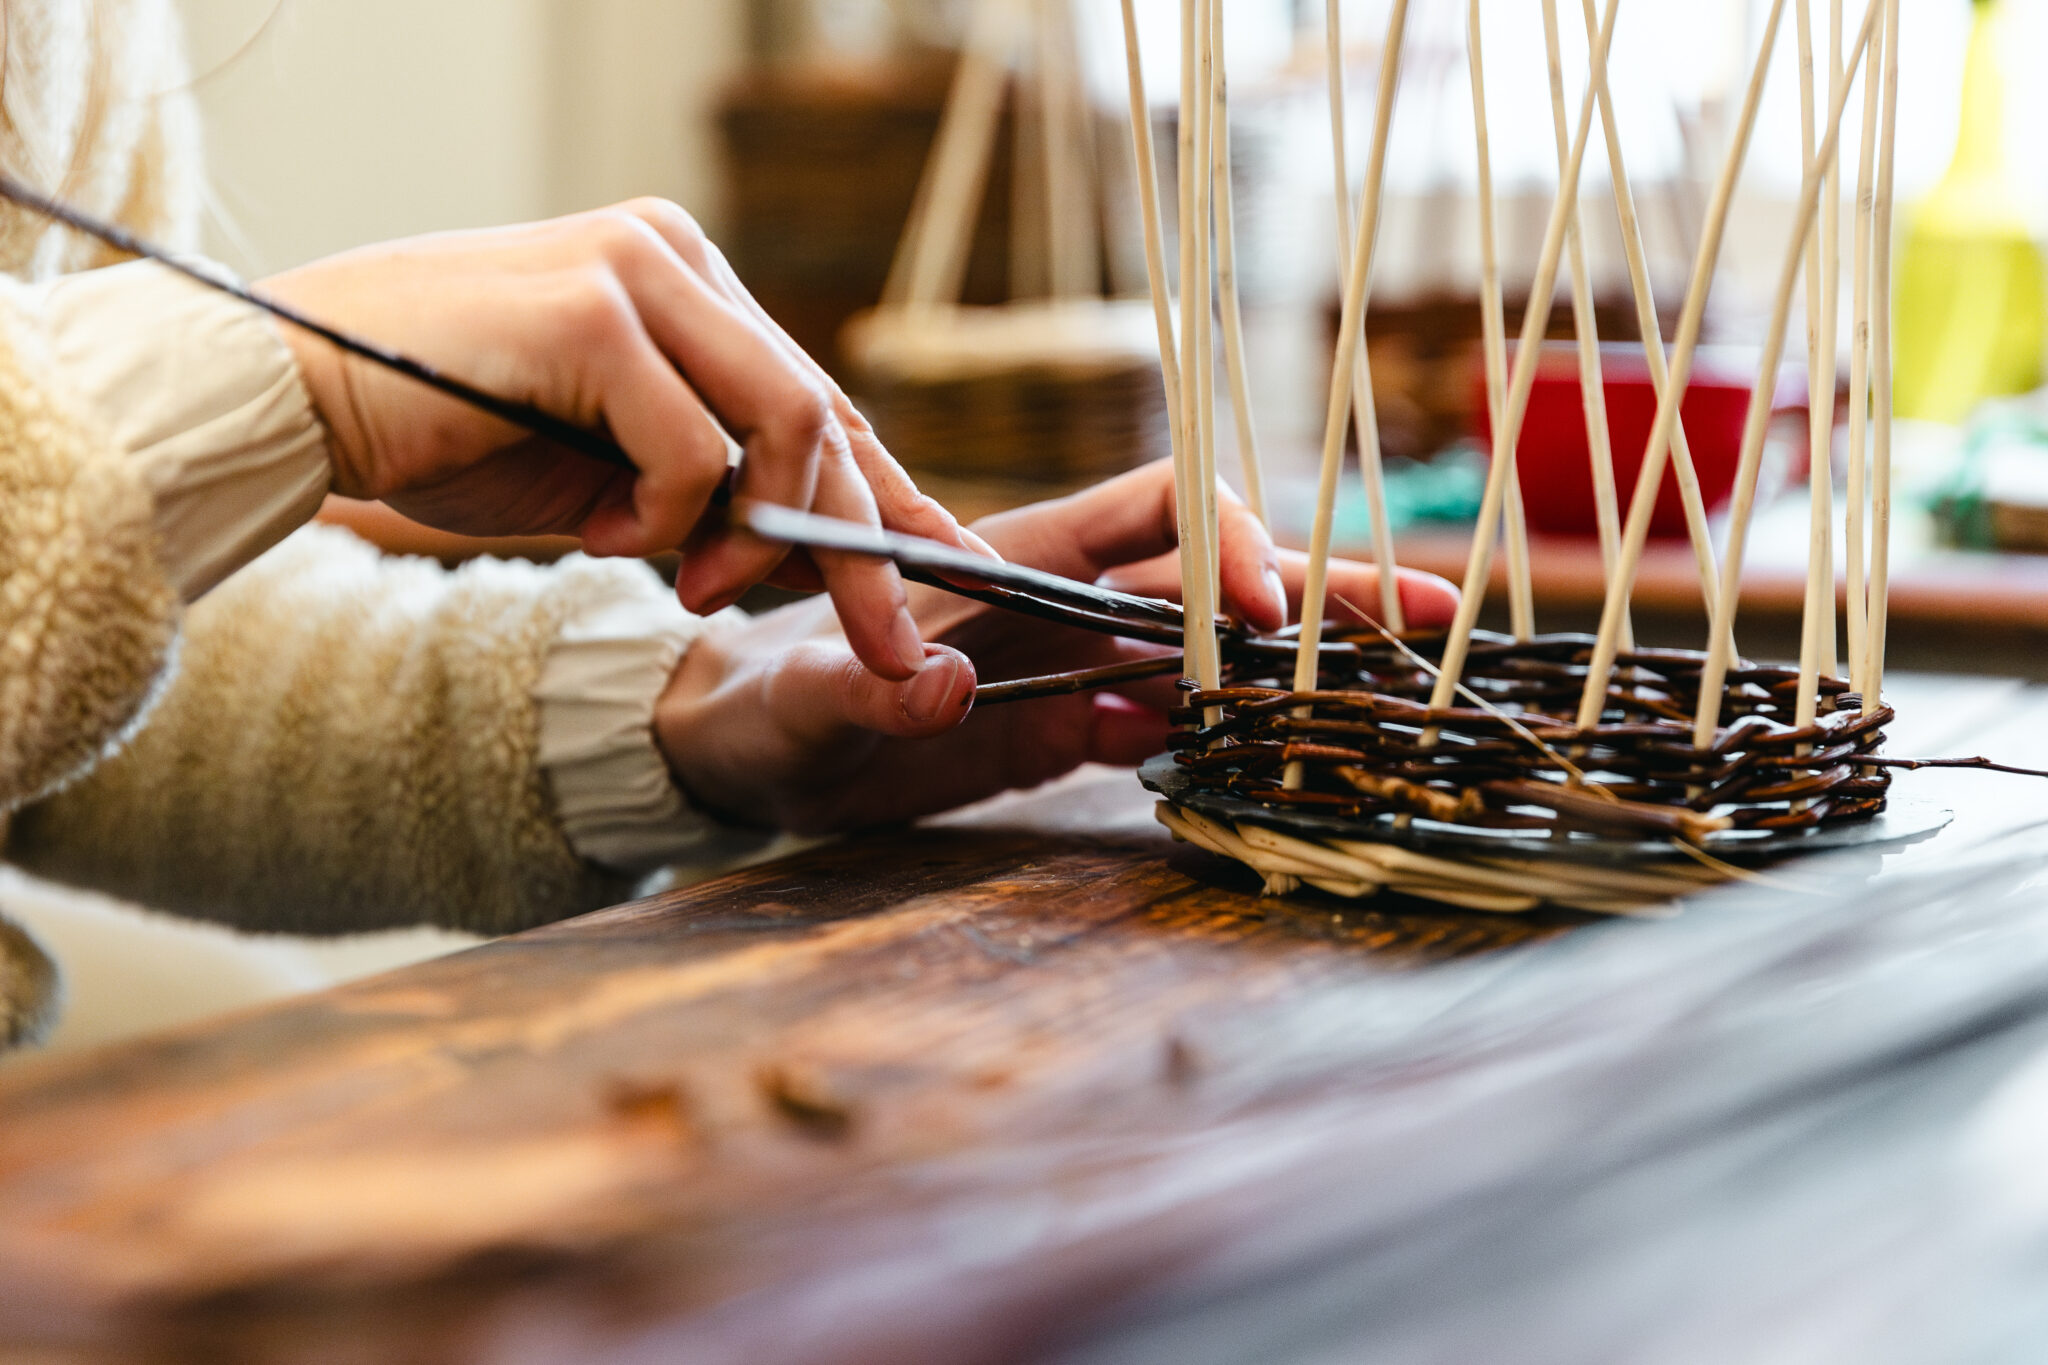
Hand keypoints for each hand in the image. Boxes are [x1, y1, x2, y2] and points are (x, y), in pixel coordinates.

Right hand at [262, 199, 971, 679]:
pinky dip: (661, 520)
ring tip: (694, 586)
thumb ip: (708, 487)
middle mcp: (678, 258)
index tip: (958, 579)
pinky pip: (691, 449)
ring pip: (789, 427)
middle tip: (890, 649)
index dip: (897, 499)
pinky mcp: (596, 309)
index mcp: (689, 284)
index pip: (823, 404)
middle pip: (827, 420)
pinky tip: (598, 539)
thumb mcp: (611, 475)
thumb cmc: (448, 431)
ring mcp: (640, 270)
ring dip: (763, 539)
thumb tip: (813, 548)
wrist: (297, 395)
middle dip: (870, 553)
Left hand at [654, 461, 1459, 834]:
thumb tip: (942, 693)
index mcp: (1017, 559)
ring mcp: (1076, 668)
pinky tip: (1267, 753)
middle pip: (1216, 577)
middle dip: (1318, 592)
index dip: (1223, 542)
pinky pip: (1168, 722)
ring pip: (1210, 651)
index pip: (1154, 514)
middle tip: (1429, 619)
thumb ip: (859, 696)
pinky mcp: (1069, 731)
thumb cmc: (758, 703)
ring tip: (1394, 693)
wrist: (741, 748)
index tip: (1262, 609)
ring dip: (1294, 666)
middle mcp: (1065, 603)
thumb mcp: (791, 707)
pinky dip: (1221, 734)